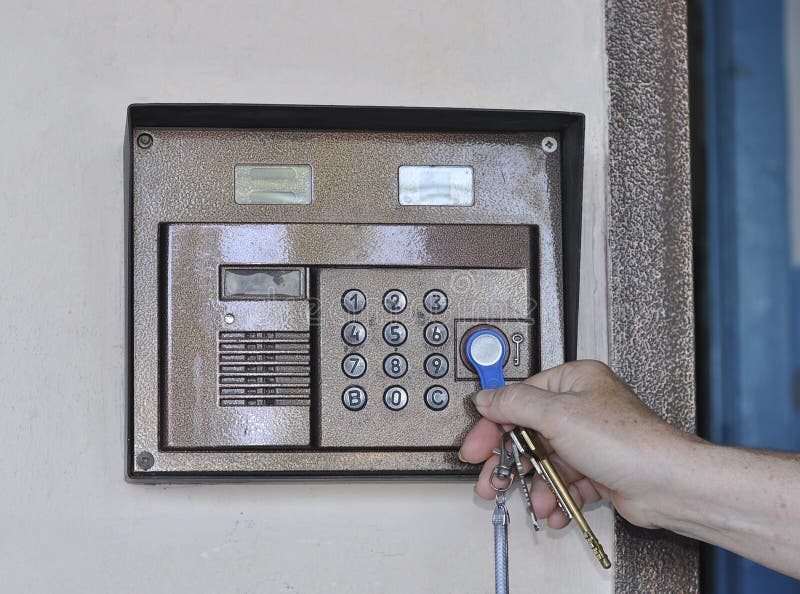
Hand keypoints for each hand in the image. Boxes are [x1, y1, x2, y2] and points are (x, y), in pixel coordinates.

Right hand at [459, 360, 693, 529]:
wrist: (669, 485)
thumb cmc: (630, 443)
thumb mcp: (558, 415)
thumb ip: (515, 404)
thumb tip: (487, 396)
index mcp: (574, 381)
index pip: (519, 398)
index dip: (494, 424)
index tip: (477, 444)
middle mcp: (582, 407)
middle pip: (529, 433)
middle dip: (511, 462)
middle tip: (492, 480)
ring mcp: (590, 440)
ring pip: (547, 462)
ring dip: (536, 486)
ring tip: (532, 501)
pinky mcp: (599, 469)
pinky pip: (566, 482)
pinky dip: (557, 497)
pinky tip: (555, 508)